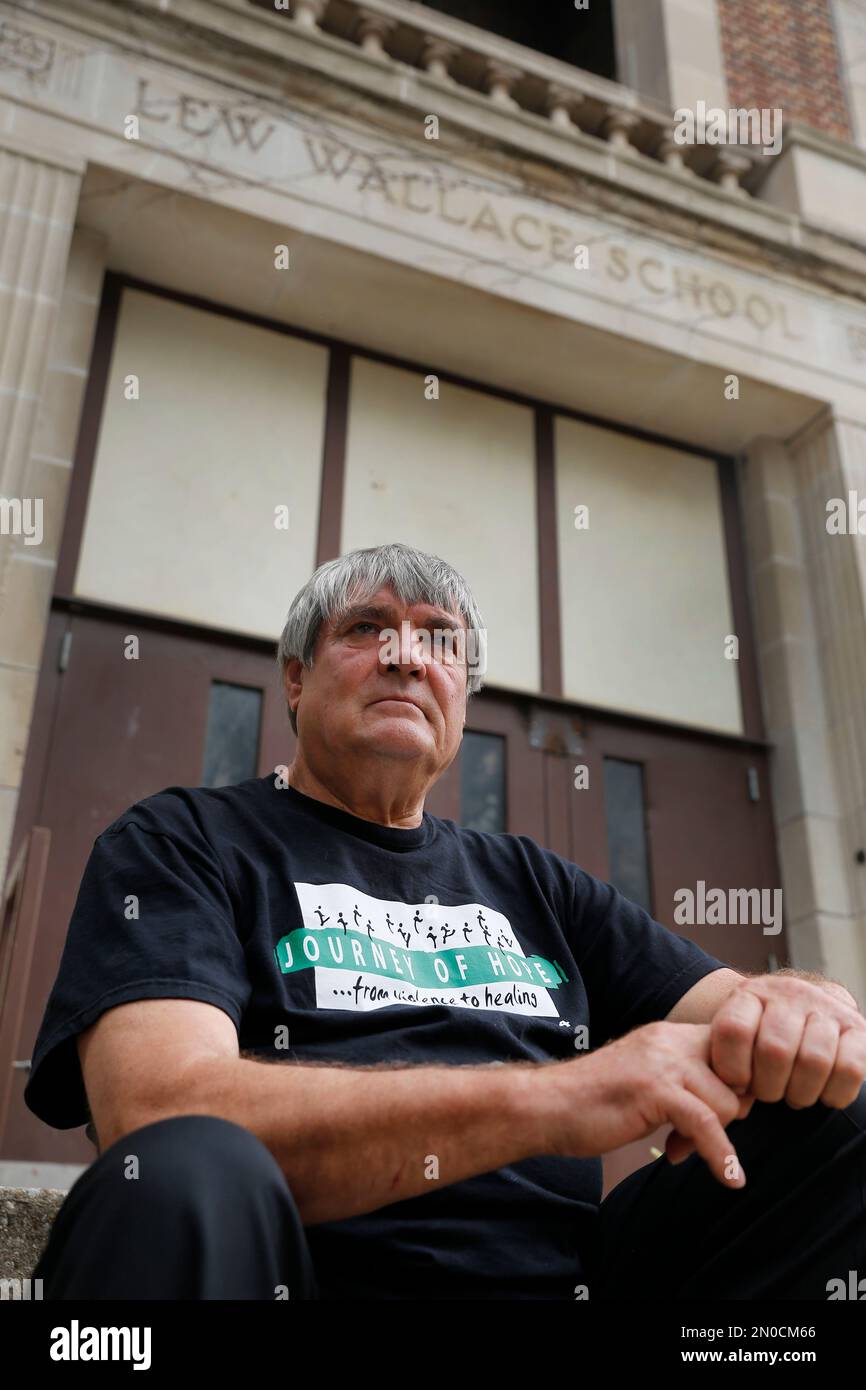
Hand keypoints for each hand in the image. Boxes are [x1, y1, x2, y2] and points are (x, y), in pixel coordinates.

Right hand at [547, 1021, 752, 1186]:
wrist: (546, 1106)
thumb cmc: (593, 1100)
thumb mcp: (645, 1076)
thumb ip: (683, 1079)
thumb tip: (734, 1103)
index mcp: (668, 1034)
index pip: (732, 1048)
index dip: (738, 1084)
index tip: (724, 1114)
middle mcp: (669, 1040)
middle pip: (738, 1074)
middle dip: (732, 1109)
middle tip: (703, 1133)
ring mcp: (662, 1063)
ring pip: (727, 1102)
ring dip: (715, 1136)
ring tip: (677, 1147)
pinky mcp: (654, 1091)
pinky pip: (708, 1125)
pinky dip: (722, 1156)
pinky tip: (729, 1178)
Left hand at [709, 973, 865, 1109]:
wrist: (806, 1007)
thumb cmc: (762, 1033)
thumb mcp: (735, 1034)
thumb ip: (725, 1057)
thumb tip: (735, 1092)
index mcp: (752, 993)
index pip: (734, 1030)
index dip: (732, 1069)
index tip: (738, 1084)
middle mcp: (790, 994)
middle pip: (775, 1050)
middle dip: (769, 1087)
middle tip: (769, 1093)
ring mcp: (826, 1007)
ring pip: (814, 1061)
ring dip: (800, 1092)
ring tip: (794, 1094)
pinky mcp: (857, 1027)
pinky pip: (850, 1069)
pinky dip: (834, 1093)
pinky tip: (822, 1093)